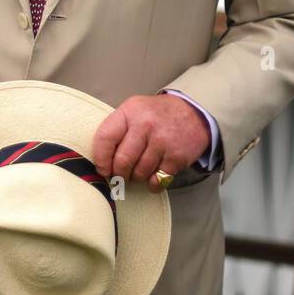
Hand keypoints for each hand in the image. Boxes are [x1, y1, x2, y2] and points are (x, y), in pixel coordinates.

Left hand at [92, 94, 210, 192]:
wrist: (193, 113)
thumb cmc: (156, 116)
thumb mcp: (134, 111)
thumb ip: (117, 131)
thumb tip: (101, 163)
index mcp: (130, 112)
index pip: (105, 138)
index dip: (100, 159)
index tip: (103, 168)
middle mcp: (145, 125)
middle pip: (122, 162)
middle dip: (119, 173)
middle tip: (122, 174)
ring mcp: (162, 141)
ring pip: (139, 173)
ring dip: (137, 177)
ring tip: (140, 169)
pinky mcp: (176, 157)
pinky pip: (157, 180)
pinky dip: (153, 183)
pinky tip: (154, 174)